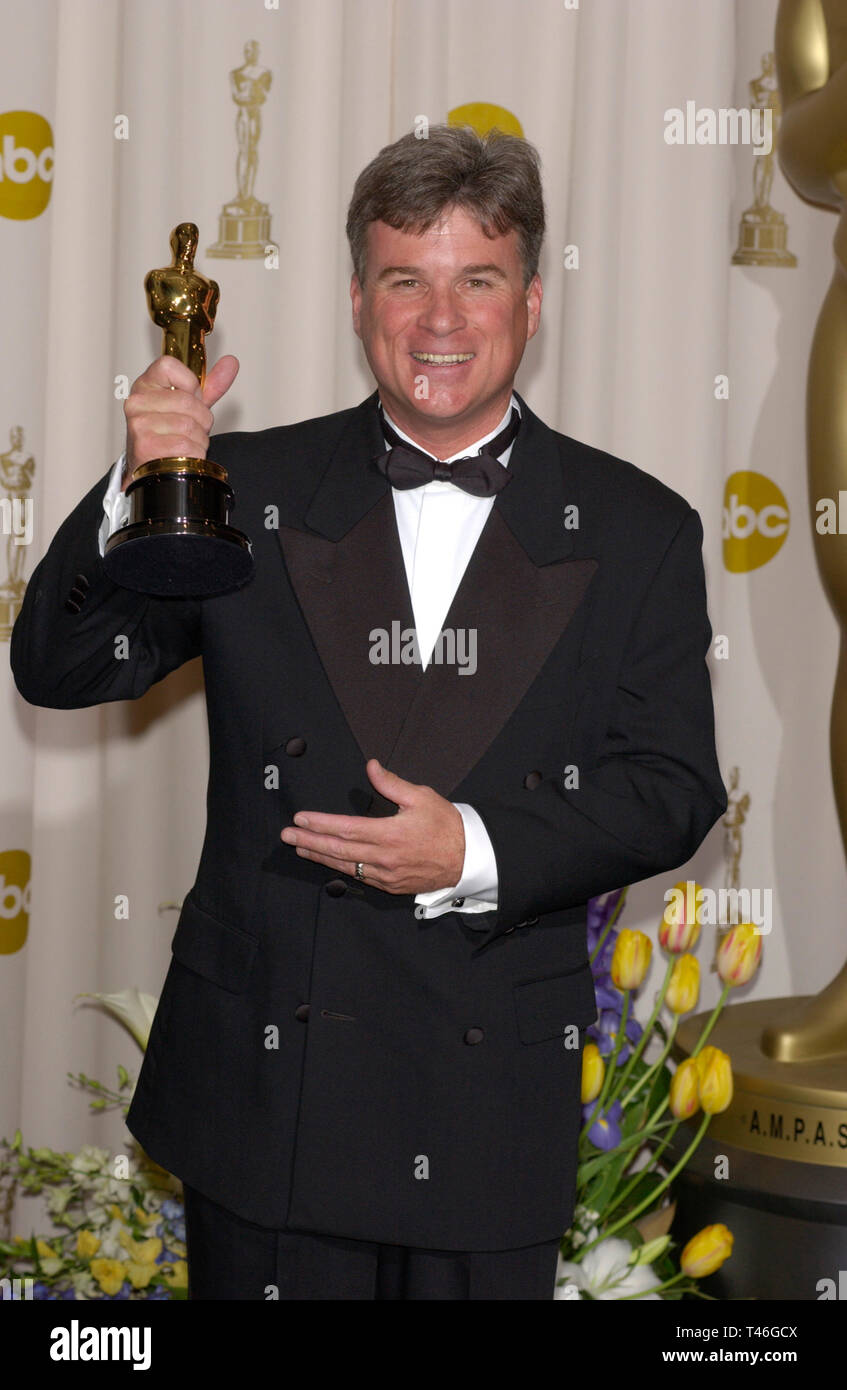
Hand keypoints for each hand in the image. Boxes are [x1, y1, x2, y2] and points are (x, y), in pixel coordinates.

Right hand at [122, 353, 238, 488]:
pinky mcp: (145, 446)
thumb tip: (231, 362)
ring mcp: (139, 424)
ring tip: (186, 443)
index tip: (190, 398)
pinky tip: (183, 456)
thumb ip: (210, 385)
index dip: (190, 384)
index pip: (169, 366)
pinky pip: (186, 446)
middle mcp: (137, 402)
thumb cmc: (168, 434)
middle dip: (201, 420)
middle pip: (188, 401)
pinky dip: (194, 454)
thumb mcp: (189, 406)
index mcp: (145, 384)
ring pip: (189, 426)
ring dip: (198, 440)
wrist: (152, 467)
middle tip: (192, 429)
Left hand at [280, 759, 465, 894]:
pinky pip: (360, 877)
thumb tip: (370, 766)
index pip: (345, 828)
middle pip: (338, 849)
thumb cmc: (446, 825)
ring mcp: (386, 875)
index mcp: (390, 833)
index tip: (300, 817)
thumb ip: (391, 783)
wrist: (469, 858)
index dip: (319, 823)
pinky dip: (341, 868)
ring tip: (300, 847)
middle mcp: (384, 857)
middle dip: (309, 840)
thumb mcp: (421, 796)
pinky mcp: (391, 886)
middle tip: (287, 834)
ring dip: (319, 856)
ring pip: (345, 866)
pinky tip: (329, 862)